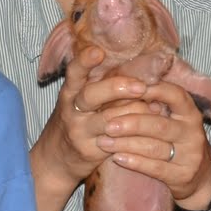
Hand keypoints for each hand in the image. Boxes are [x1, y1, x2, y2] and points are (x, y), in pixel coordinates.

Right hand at [34, 46, 148, 187]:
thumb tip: (138, 65)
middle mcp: (72, 110)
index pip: (74, 72)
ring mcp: (80, 132)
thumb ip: (99, 84)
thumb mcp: (78, 100)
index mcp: (70, 92)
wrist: (55, 158)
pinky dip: (135, 134)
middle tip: (140, 86)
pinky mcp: (90, 151)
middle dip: (116, 88)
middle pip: (91, 95)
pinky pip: (116, 141)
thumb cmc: (75, 120)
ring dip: (134, 112)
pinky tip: (150, 129)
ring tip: (155, 107)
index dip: (84, 61)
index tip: (98, 52)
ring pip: (108, 120)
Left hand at [97, 79, 210, 203]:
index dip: (153, 90)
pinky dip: (134, 162)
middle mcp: (193, 132)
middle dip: (131, 123)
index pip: (175, 95)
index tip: (128, 90)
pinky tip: (117, 157)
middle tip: (107, 124)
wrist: (199, 177)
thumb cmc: (176, 140)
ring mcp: (190, 155)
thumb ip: (154, 105)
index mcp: (189, 112)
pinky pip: (155, 168)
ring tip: (104, 142)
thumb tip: (122, 86)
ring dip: (126, 144)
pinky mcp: (182, 175)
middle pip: (159, 125)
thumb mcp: (173, 120)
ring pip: (154, 148)